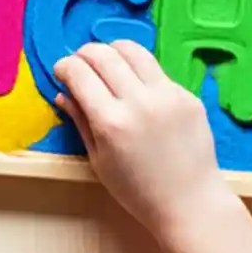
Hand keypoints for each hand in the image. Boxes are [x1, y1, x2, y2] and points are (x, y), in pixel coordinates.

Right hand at [53, 41, 230, 233]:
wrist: (189, 201)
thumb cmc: (137, 190)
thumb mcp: (98, 160)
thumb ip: (81, 121)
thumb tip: (63, 92)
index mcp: (111, 122)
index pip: (80, 73)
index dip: (65, 66)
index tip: (62, 70)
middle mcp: (139, 101)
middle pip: (104, 54)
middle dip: (85, 53)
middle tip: (80, 62)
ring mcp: (168, 95)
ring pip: (134, 50)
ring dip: (113, 50)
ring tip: (107, 62)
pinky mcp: (187, 95)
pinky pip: (157, 71)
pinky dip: (140, 71)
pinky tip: (137, 87)